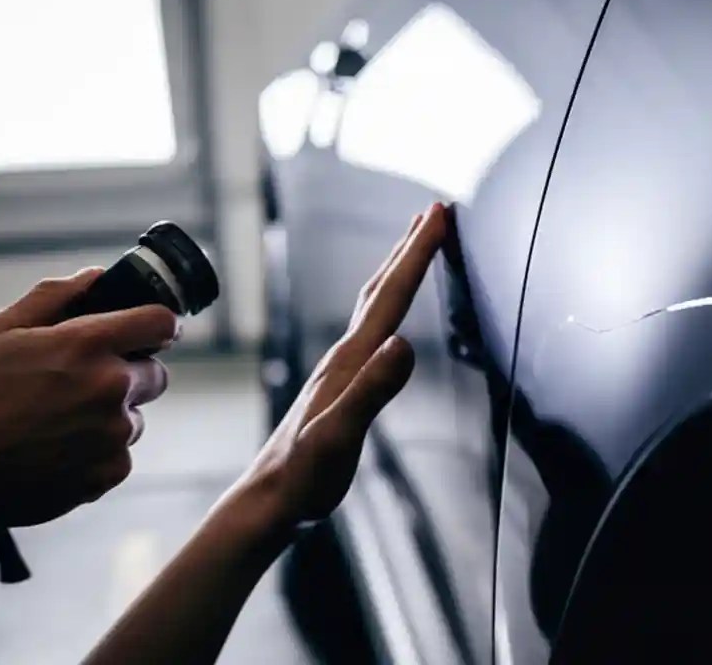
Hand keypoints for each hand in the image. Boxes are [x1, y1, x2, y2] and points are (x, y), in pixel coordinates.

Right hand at [0, 269, 177, 540]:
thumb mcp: (2, 330)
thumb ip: (55, 296)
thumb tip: (96, 276)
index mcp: (88, 344)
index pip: (162, 322)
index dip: (158, 325)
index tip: (148, 333)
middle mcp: (111, 386)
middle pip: (156, 373)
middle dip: (129, 374)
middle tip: (86, 383)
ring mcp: (114, 433)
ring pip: (136, 417)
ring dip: (112, 416)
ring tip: (62, 422)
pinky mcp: (110, 470)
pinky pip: (121, 454)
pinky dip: (100, 453)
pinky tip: (61, 450)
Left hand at [220, 203, 445, 531]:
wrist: (270, 500)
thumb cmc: (304, 477)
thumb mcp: (340, 437)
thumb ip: (372, 392)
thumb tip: (403, 345)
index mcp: (351, 361)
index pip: (392, 296)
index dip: (418, 254)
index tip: (440, 215)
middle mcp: (345, 356)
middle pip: (382, 288)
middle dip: (411, 247)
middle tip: (436, 210)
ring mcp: (341, 369)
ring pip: (375, 305)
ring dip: (398, 270)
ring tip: (416, 246)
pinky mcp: (342, 386)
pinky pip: (372, 329)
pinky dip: (388, 306)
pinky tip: (390, 317)